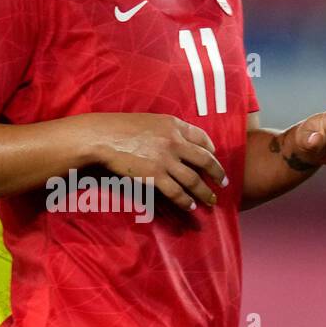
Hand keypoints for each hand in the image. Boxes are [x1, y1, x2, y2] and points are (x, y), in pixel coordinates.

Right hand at [89, 113, 226, 212]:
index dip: (211, 150)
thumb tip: (176, 143)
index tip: (214, 157)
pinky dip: (185, 201)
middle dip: (218, 174)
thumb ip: (166, 130)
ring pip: (194, 180)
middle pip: (205, 160)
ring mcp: (166, 160)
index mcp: (173, 125)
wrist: (102, 137)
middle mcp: (175, 142)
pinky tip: (190, 206)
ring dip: (205, 192)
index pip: (202, 137)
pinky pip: (177, 192)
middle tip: (223, 183)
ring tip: (210, 200)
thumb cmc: (119, 127)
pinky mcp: (156, 176)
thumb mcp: (148, 121)